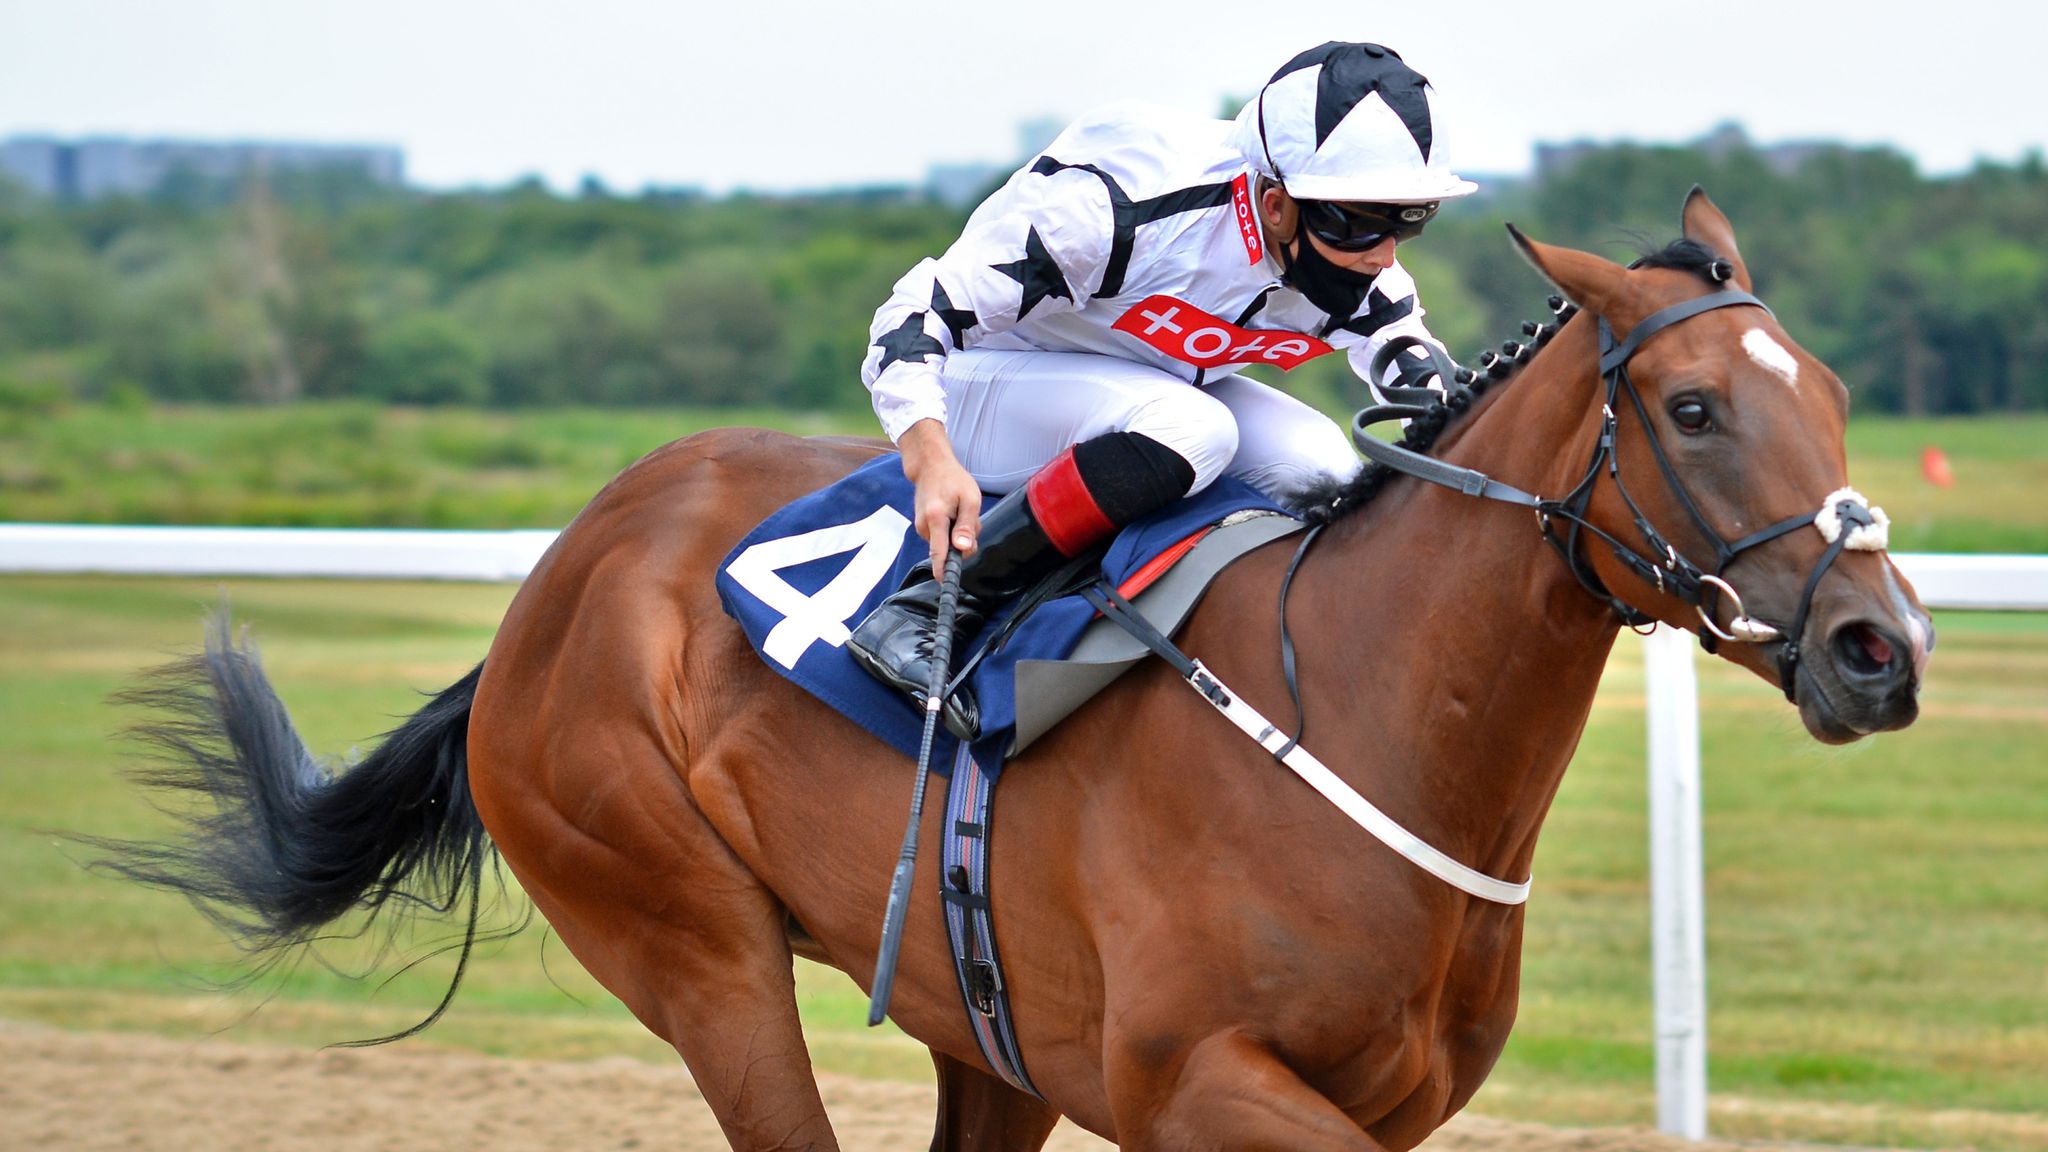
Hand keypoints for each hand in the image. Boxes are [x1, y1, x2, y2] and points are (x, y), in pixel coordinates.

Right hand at [897, 419, 982, 570]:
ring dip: (959, 532)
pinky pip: (943, 537)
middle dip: (964, 540)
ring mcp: (922, 527)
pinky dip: (952, 528)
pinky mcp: (923, 527)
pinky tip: (952, 511)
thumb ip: (966, 526)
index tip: (946, 586)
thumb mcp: (969, 499)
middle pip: (950, 550)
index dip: (944, 572)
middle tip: (969, 516)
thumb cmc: (952, 479)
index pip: (939, 553)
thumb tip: (962, 550)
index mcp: (935, 519)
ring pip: (948, 543)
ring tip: (959, 508)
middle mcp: (924, 526)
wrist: (930, 465)